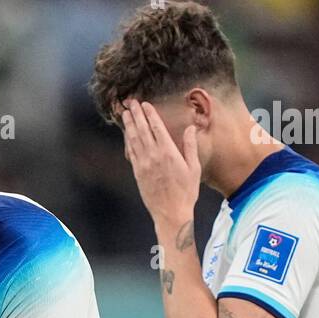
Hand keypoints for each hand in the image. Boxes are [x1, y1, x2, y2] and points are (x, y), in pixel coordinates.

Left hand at [121, 99, 199, 229]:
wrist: (171, 214)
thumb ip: (190, 146)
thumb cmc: (186, 192)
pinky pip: (131, 153)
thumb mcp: (193, 168)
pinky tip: (127, 134)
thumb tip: (190, 128)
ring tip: (125, 114)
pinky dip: (128, 141)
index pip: (156, 127)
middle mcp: (153, 156)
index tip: (144, 104)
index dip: (149, 113)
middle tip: (131, 102)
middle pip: (142, 129)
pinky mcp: (138, 174)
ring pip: (133, 140)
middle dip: (136, 114)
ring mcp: (143, 165)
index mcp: (168, 152)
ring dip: (129, 125)